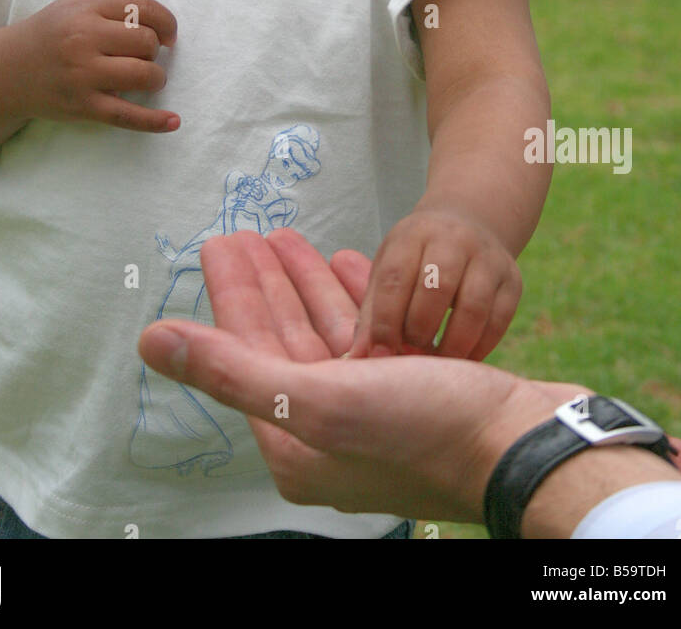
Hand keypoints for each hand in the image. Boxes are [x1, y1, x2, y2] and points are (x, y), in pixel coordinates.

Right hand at [4, 0, 177, 132]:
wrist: (2, 72)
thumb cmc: (48, 36)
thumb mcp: (73, 7)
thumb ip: (112, 10)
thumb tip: (161, 28)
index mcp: (84, 10)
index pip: (140, 6)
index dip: (165, 20)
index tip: (169, 34)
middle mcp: (83, 40)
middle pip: (146, 41)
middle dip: (154, 51)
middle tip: (143, 57)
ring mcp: (83, 75)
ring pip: (144, 74)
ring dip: (155, 78)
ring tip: (145, 78)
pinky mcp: (83, 106)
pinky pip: (127, 115)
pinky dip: (154, 121)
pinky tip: (173, 121)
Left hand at [139, 230, 580, 521]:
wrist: (530, 449)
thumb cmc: (426, 429)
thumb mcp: (319, 398)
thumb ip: (231, 367)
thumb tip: (150, 342)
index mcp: (296, 445)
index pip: (246, 353)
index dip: (232, 292)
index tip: (220, 240)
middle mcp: (330, 434)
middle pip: (282, 341)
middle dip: (264, 284)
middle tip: (245, 230)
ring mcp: (374, 415)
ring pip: (326, 336)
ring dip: (307, 284)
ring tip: (292, 236)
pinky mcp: (414, 397)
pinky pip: (371, 338)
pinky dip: (357, 300)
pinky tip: (351, 264)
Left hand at [347, 206, 521, 359]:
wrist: (470, 222)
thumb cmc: (417, 257)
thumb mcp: (389, 266)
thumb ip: (373, 311)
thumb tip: (356, 358)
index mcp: (414, 234)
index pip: (396, 277)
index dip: (385, 321)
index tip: (380, 353)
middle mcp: (454, 240)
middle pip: (436, 289)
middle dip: (419, 331)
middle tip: (410, 356)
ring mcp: (488, 258)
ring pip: (473, 307)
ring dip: (452, 345)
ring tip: (436, 361)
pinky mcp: (513, 280)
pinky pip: (498, 322)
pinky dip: (479, 347)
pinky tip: (460, 359)